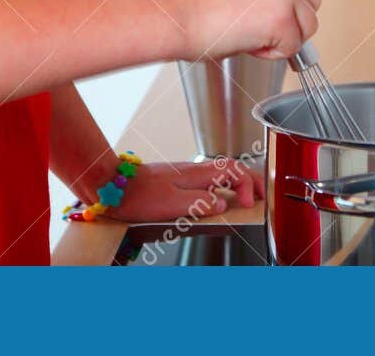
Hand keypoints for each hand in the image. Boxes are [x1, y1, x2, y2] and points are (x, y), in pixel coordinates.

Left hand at [102, 158, 263, 221]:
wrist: (113, 185)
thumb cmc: (137, 195)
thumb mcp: (171, 204)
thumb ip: (199, 204)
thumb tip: (222, 205)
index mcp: (197, 174)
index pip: (234, 172)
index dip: (247, 187)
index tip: (248, 205)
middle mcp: (195, 171)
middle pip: (232, 169)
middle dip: (251, 180)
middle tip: (261, 196)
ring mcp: (187, 174)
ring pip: (222, 173)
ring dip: (239, 183)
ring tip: (247, 196)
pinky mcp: (179, 180)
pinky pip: (210, 179)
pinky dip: (224, 185)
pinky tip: (220, 196)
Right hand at [161, 0, 321, 60]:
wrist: (172, 12)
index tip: (282, 2)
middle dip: (290, 17)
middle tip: (256, 22)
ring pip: (308, 25)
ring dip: (283, 36)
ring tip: (249, 31)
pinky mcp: (282, 20)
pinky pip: (294, 47)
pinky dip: (272, 53)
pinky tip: (247, 41)